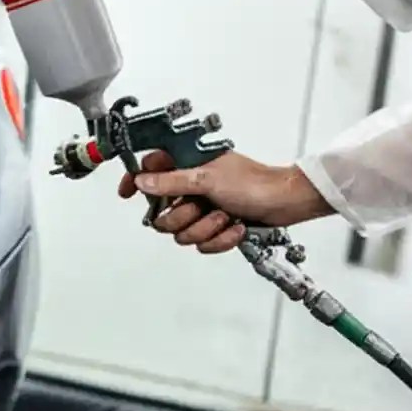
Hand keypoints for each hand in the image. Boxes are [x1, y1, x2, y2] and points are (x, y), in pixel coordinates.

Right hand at [117, 150, 333, 253]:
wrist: (283, 205)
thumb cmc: (253, 183)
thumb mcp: (207, 178)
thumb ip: (170, 180)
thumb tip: (141, 180)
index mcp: (186, 166)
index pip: (148, 170)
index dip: (135, 181)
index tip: (128, 193)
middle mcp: (190, 187)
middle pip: (161, 214)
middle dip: (183, 217)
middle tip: (201, 208)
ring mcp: (201, 209)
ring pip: (180, 233)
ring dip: (205, 229)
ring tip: (225, 217)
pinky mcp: (212, 228)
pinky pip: (200, 244)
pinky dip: (219, 240)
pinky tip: (234, 228)